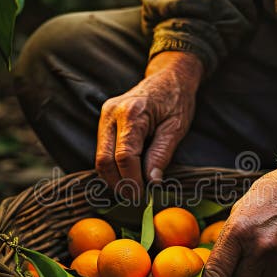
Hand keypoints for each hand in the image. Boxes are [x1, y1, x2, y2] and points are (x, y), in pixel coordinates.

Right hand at [96, 51, 202, 190]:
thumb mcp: (176, 127)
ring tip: (132, 191)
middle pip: (104, 159)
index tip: (143, 195)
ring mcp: (105, 115)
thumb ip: (162, 154)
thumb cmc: (176, 99)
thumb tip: (152, 182)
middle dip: (118, 184)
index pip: (125, 156)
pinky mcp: (104, 120)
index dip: (132, 180)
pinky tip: (126, 177)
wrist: (168, 76)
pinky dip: (112, 167)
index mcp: (132, 113)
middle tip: (135, 199)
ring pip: (100, 157)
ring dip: (113, 178)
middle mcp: (112, 113)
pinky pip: (103, 150)